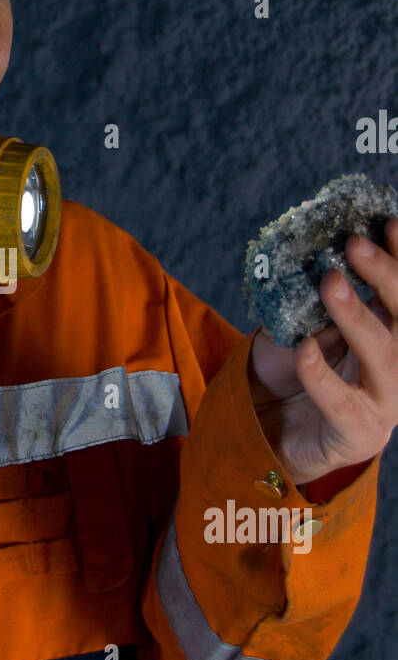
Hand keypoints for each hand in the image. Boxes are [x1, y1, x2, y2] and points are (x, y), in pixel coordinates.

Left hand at [248, 218, 397, 484]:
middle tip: (355, 244)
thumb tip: (304, 250)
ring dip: (356, 316)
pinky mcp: (360, 434)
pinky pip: (342, 402)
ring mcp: (386, 402)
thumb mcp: (303, 324)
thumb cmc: (293, 374)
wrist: (273, 435)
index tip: (389, 223)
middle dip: (387, 277)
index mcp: (391, 334)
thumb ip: (310, 297)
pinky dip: (323, 376)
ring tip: (330, 283)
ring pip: (383, 355)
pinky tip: (305, 350)